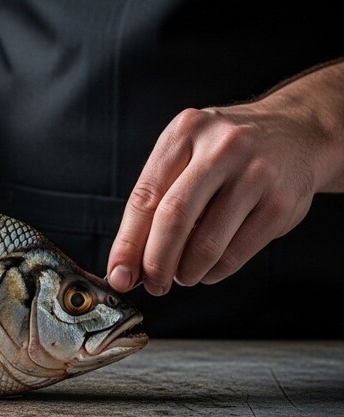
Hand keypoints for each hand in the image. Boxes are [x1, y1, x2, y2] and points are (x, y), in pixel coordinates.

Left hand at [107, 60, 343, 295]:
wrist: (298, 133)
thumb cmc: (226, 153)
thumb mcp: (187, 154)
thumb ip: (156, 199)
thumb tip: (127, 262)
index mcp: (185, 132)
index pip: (145, 196)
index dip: (127, 242)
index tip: (118, 274)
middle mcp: (221, 147)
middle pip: (173, 218)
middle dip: (155, 262)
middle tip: (151, 284)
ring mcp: (255, 174)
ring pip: (206, 243)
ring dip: (185, 271)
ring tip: (181, 275)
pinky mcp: (281, 204)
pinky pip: (236, 253)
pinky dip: (214, 271)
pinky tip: (208, 268)